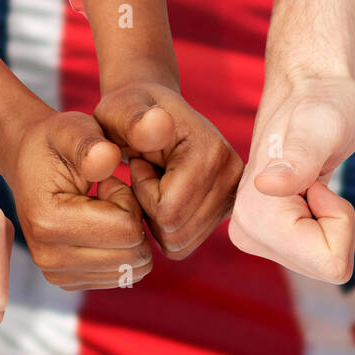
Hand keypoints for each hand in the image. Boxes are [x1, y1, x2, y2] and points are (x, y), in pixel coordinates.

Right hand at [4, 108, 151, 289]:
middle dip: (132, 221)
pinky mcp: (68, 282)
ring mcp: (58, 275)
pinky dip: (120, 250)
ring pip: (132, 268)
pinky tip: (100, 227)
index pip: (127, 229)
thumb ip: (91, 144)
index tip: (108, 181)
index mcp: (49, 223)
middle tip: (108, 195)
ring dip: (128, 236)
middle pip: (132, 254)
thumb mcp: (72, 130)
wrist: (27, 162)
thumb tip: (107, 158)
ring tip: (103, 210)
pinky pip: (122, 275)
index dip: (129, 200)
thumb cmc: (55, 143)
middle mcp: (49, 259)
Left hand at [95, 82, 242, 258]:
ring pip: (180, 244)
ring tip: (156, 181)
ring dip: (156, 218)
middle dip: (148, 210)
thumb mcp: (119, 110)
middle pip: (176, 234)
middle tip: (147, 173)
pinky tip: (166, 195)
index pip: (167, 214)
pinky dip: (167, 226)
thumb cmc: (129, 112)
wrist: (154, 112)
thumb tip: (158, 124)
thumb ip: (131, 118)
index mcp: (212, 154)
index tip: (139, 162)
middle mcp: (234, 178)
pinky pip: (185, 244)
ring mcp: (235, 196)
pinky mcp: (228, 210)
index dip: (141, 194)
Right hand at [229, 74, 354, 282]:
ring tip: (313, 183)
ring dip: (331, 222)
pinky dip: (326, 223)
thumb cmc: (325, 104)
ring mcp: (255, 238)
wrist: (310, 91)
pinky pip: (320, 255)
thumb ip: (300, 157)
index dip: (342, 221)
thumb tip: (267, 186)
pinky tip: (309, 192)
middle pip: (325, 267)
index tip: (320, 182)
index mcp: (255, 219)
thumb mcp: (323, 126)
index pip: (330, 263)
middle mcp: (246, 235)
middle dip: (336, 224)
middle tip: (319, 181)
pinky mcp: (267, 238)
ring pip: (324, 263)